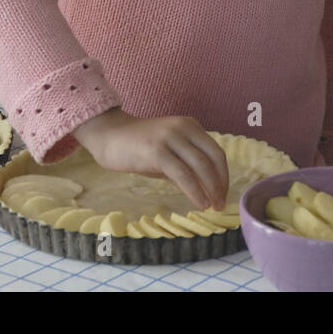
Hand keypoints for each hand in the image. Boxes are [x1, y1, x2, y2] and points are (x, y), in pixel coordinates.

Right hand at [72, 108, 229, 210]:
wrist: (109, 136)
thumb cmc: (138, 147)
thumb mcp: (168, 154)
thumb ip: (186, 168)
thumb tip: (206, 191)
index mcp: (190, 126)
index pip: (216, 151)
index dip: (224, 175)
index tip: (223, 193)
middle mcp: (184, 128)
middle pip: (213, 158)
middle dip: (220, 184)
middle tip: (221, 204)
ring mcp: (170, 138)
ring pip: (201, 166)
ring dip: (211, 190)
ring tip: (212, 207)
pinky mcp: (157, 151)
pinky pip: (182, 174)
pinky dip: (194, 190)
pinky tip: (199, 202)